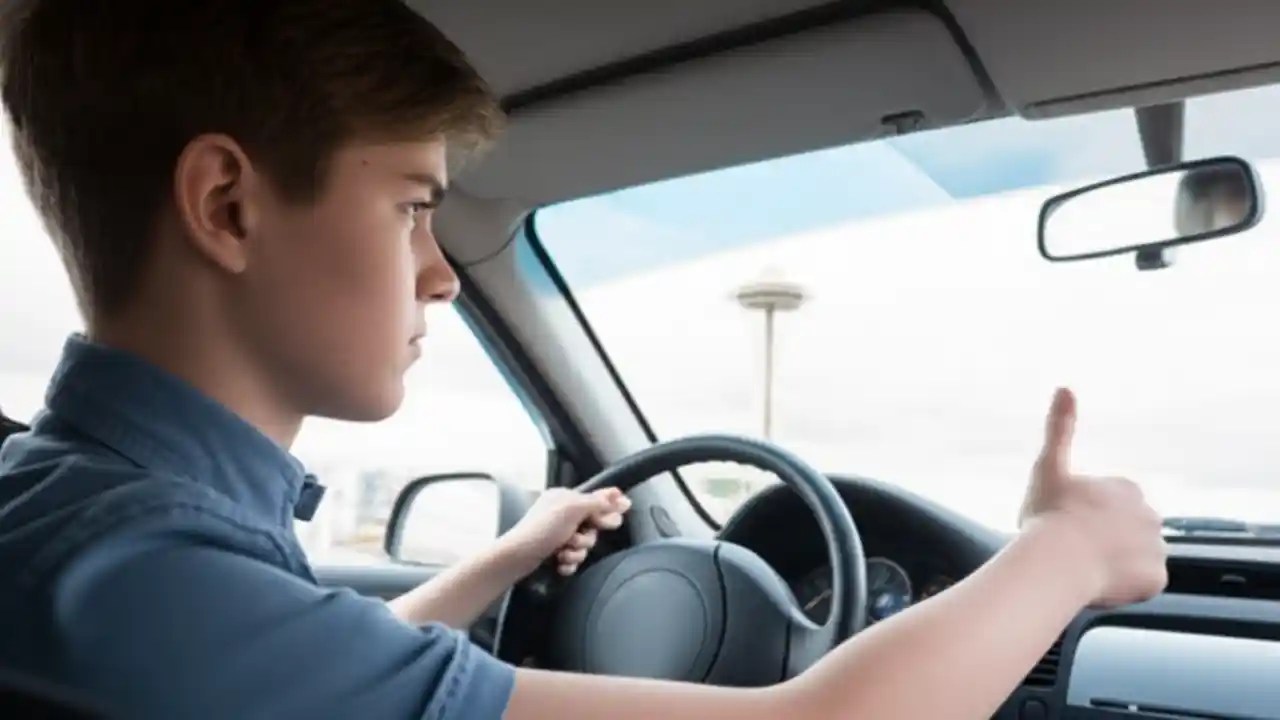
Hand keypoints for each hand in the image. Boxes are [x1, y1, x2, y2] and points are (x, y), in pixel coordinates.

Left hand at [499, 487, 631, 577]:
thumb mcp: (572, 508)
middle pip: (593, 526)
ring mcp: (559, 534)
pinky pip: (575, 558)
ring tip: (563, 553)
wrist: (518, 557)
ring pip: (585, 545)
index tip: (617, 517)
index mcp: (565, 497)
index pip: (596, 499)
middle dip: (586, 537)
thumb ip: (597, 502)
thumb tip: (618, 497)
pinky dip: (569, 562)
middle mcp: (563, 514)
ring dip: (576, 552)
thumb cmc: (543, 528)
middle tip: (575, 538)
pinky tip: (560, 564)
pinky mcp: (555, 552)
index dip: (609, 508)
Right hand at [1018, 388, 1167, 607]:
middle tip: (1076, 549)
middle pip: (1127, 531)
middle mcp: (1150, 515)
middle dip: (1107, 540)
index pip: (1112, 505)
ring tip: (1084, 569)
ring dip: (1116, 563)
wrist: (1057, 561)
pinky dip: (1125, 585)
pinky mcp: (1155, 579)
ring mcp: (1155, 548)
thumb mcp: (1049, 465)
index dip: (1088, 516)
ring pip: (1134, 557)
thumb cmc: (1049, 514)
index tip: (1068, 524)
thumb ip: (1060, 427)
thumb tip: (1065, 387)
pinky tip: (1099, 583)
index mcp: (1126, 489)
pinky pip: (1142, 583)